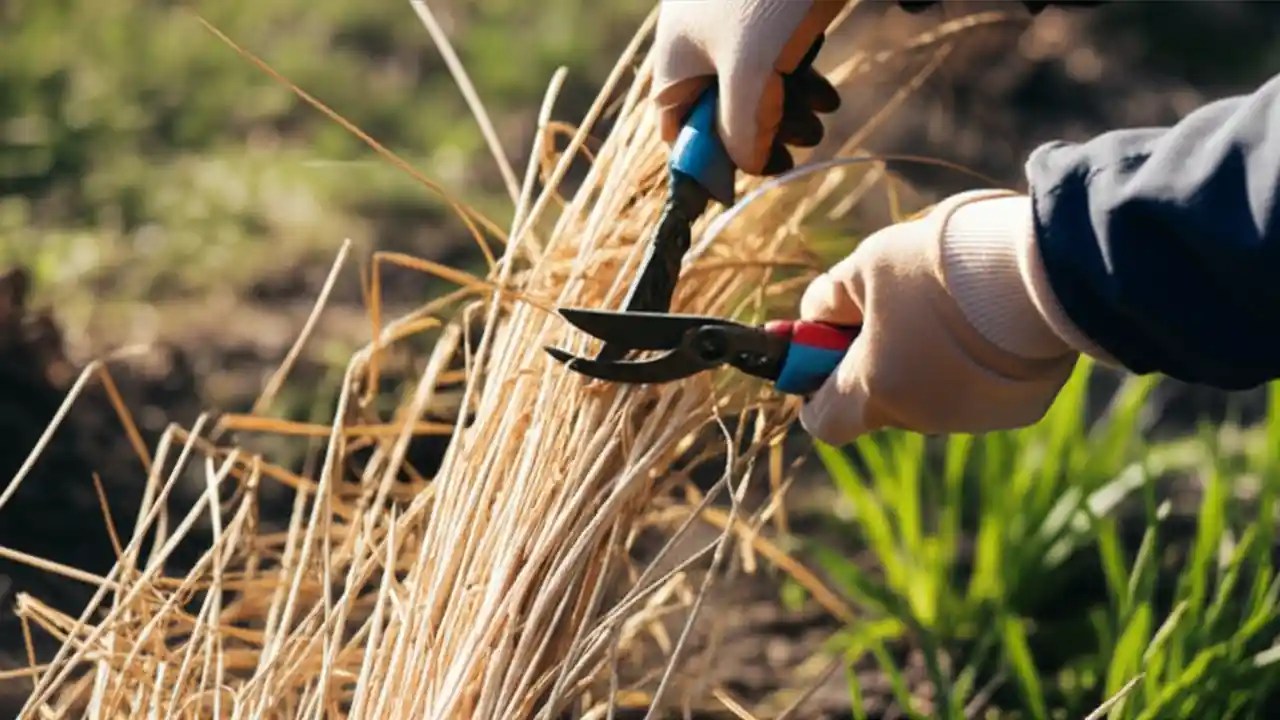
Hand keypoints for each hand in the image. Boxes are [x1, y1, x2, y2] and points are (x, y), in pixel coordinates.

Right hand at [652, 0, 843, 175]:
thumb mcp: (751, 74)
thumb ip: (740, 130)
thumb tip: (744, 167)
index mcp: (676, 57)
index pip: (677, 127)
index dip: (707, 159)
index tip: (745, 178)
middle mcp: (698, 42)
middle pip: (721, 110)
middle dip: (760, 133)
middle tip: (800, 148)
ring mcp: (734, 25)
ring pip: (755, 87)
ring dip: (787, 111)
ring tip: (821, 118)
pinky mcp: (769, 14)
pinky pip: (777, 60)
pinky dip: (799, 81)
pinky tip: (827, 95)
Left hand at [797, 191, 1100, 444]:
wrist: (1040, 269)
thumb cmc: (938, 267)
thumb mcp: (866, 266)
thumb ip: (830, 298)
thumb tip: (814, 315)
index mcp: (874, 392)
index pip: (825, 421)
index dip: (818, 390)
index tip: (825, 354)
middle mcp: (922, 418)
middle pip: (883, 402)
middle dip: (879, 363)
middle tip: (893, 310)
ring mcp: (975, 419)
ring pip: (936, 395)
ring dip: (933, 361)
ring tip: (956, 305)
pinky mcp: (1020, 409)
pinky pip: (985, 390)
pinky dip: (981, 363)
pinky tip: (994, 321)